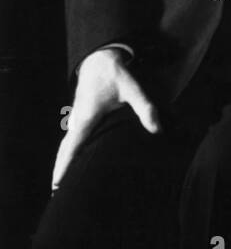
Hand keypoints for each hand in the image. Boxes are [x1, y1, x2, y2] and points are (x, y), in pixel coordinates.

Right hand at [52, 47, 160, 190]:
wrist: (101, 57)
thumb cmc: (116, 74)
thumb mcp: (133, 90)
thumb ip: (145, 109)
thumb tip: (157, 130)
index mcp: (86, 119)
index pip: (71, 149)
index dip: (64, 168)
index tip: (56, 185)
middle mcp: (77, 120)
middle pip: (64, 151)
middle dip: (60, 170)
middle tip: (55, 192)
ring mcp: (77, 117)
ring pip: (66, 144)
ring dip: (63, 161)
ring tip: (61, 182)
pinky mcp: (81, 114)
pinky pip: (71, 137)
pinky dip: (68, 150)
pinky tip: (73, 158)